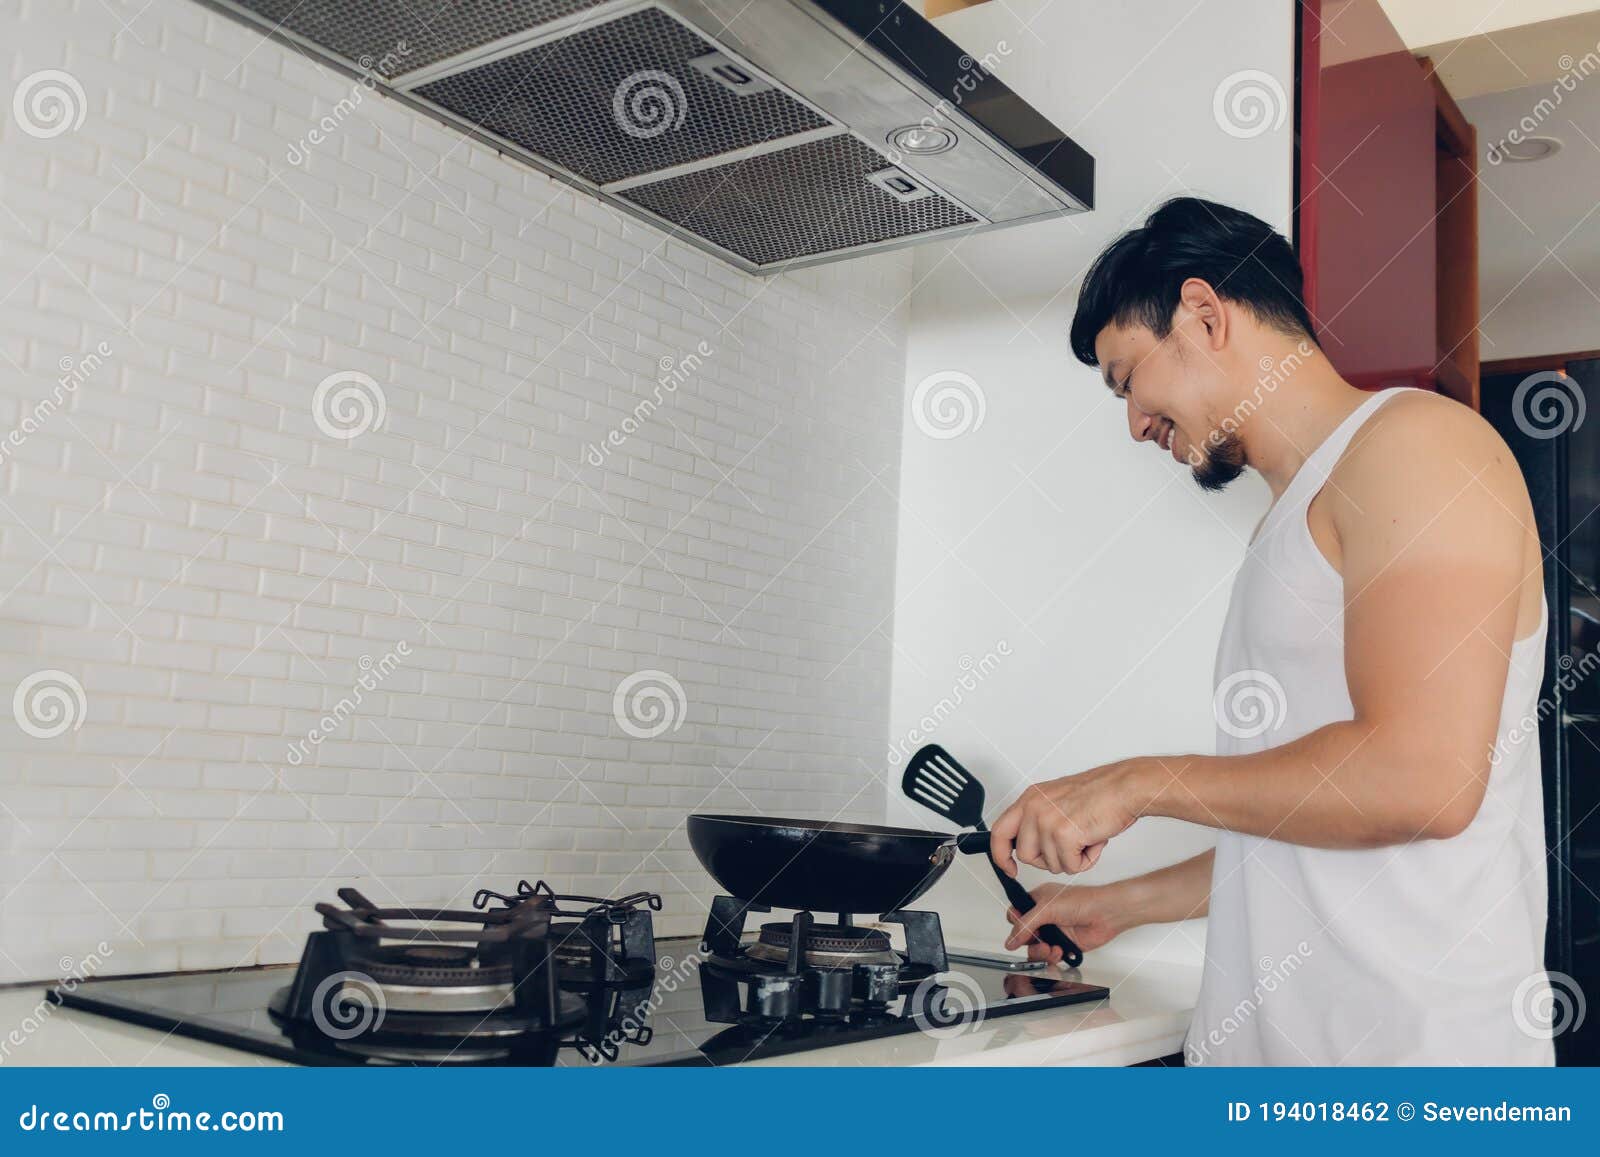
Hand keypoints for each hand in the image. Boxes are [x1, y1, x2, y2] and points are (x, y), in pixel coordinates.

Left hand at [990, 760, 1149, 875]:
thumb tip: (1032, 847)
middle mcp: (1033, 808)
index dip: (1001, 856)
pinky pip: (1070, 866)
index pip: (999, 832)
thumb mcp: (1057, 800)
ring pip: (1050, 864)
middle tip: (1069, 847)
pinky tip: (1094, 842)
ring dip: (1071, 859)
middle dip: (1048, 860)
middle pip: (1026, 855)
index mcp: (1030, 799)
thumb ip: (1039, 820)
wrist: (1125, 788)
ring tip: (1087, 838)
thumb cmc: (1100, 794)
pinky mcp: (1063, 834)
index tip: (1010, 868)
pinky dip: (1085, 861)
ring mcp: (1046, 821)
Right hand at [1003, 882, 1129, 960]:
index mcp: (1038, 900)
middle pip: (1024, 934)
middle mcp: (1045, 916)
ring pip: (1036, 948)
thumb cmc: (1083, 901)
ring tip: (1049, 949)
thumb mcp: (1047, 908)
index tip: (1019, 931)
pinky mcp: (1064, 944)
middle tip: (1037, 940)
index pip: (1017, 914)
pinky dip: (1052, 957)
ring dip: (1040, 951)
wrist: (1105, 914)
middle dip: (1028, 941)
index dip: (1016, 924)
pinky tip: (1059, 951)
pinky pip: (1050, 956)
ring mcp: (1054, 931)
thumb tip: (1011, 940)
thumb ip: (1025, 924)